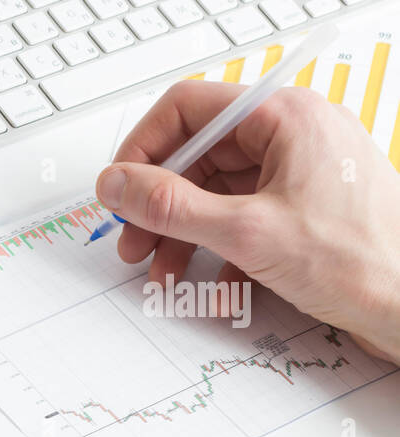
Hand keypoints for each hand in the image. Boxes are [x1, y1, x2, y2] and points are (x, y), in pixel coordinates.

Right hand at [96, 81, 399, 361]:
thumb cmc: (360, 262)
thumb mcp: (244, 232)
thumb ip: (169, 205)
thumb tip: (118, 184)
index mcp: (285, 117)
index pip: (188, 108)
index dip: (143, 149)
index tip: (119, 189)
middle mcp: (294, 136)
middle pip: (198, 157)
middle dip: (160, 207)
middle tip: (134, 242)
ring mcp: (300, 174)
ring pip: (216, 194)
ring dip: (182, 237)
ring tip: (166, 273)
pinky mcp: (304, 211)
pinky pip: (241, 219)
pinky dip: (218, 252)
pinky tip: (214, 286)